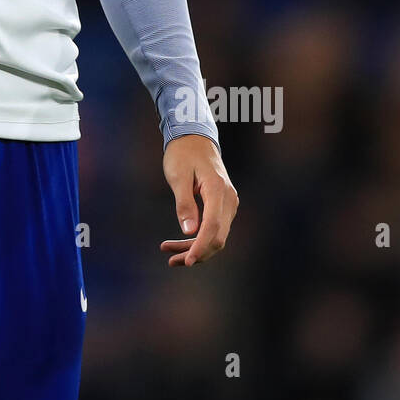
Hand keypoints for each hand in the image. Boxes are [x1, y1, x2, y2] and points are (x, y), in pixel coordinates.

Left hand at [160, 135, 237, 267]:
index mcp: (218, 191)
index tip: (187, 261)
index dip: (200, 247)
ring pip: (217, 235)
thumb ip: (184, 204)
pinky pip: (214, 228)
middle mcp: (228, 199)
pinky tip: (181, 242)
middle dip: (196, 253)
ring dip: (196, 248)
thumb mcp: (178, 176)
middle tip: (171, 260)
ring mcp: (228, 203)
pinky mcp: (223, 205)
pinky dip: (199, 238)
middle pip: (218, 237)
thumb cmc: (183, 154)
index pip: (212, 227)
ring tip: (170, 254)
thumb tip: (190, 232)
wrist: (194, 138)